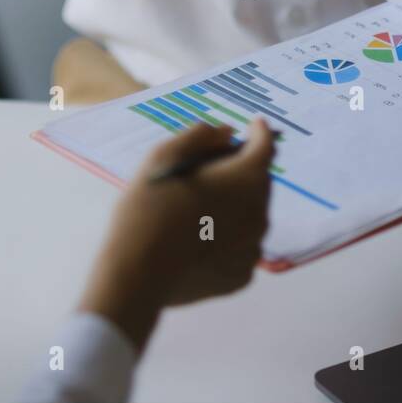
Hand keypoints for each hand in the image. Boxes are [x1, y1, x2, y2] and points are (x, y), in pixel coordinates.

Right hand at [79, 120, 273, 351]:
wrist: (137, 276)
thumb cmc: (147, 210)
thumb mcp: (163, 157)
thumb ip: (199, 136)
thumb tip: (227, 131)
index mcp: (246, 179)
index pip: (265, 145)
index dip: (258, 132)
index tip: (253, 126)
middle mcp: (260, 213)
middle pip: (257, 182)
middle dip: (240, 171)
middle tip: (206, 173)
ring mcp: (253, 249)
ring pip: (250, 216)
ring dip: (234, 206)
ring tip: (196, 211)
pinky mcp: (241, 276)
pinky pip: (239, 247)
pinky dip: (227, 239)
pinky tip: (197, 242)